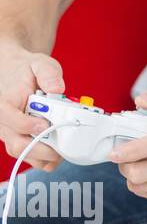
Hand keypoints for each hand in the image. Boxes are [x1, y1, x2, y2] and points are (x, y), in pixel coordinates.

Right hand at [0, 45, 65, 172]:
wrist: (14, 74)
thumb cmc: (26, 71)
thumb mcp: (39, 64)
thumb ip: (49, 74)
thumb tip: (57, 89)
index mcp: (4, 103)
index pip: (9, 118)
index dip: (27, 125)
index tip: (45, 125)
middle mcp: (3, 121)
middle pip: (15, 143)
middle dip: (40, 148)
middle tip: (61, 147)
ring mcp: (10, 132)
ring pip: (21, 153)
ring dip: (43, 157)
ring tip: (63, 152)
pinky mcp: (18, 139)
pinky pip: (27, 155)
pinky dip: (43, 159)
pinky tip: (58, 155)